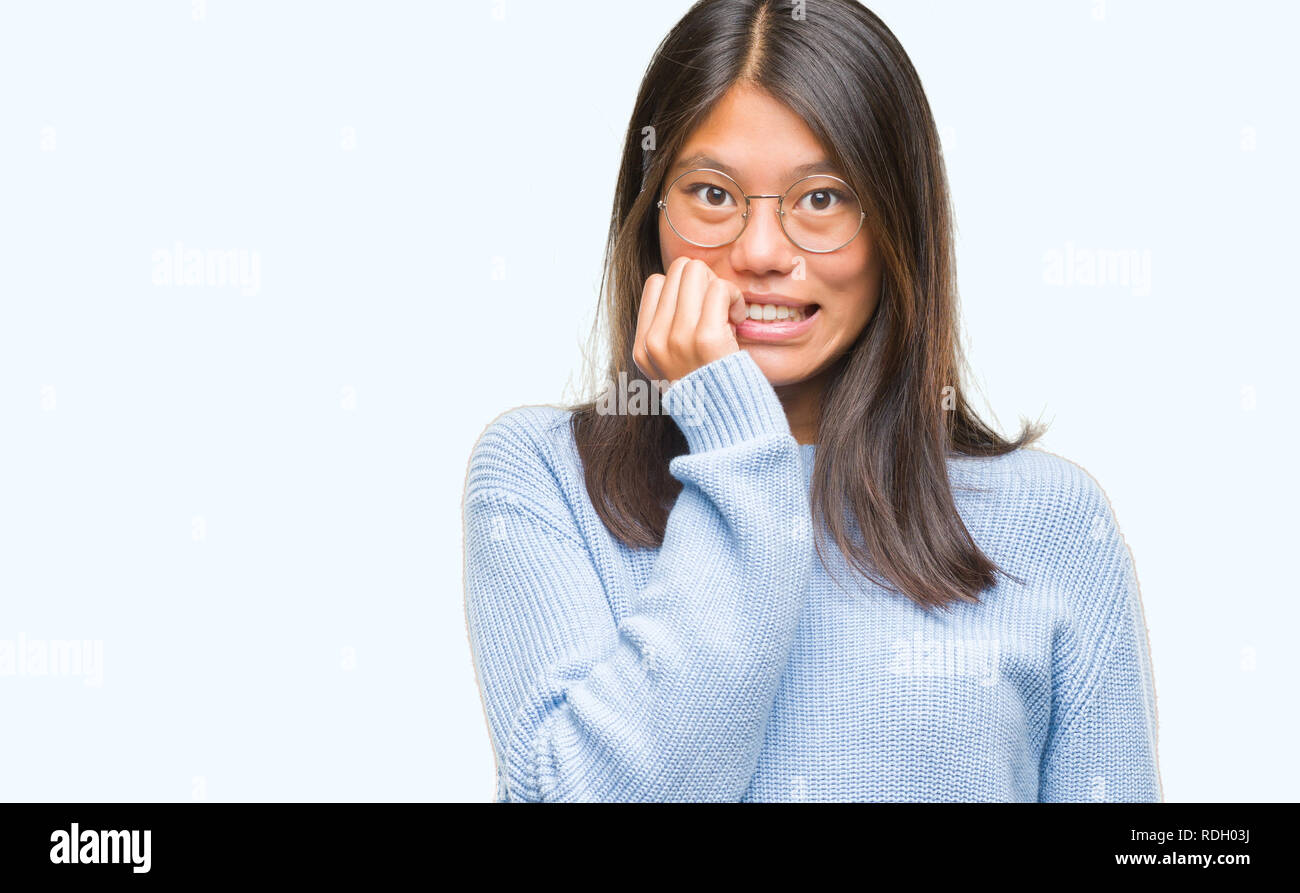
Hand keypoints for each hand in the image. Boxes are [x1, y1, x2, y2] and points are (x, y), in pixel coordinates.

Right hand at [634, 256, 748, 386]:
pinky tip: (739, 320)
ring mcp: (677, 340)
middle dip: (704, 283)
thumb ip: (672, 332)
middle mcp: (654, 342)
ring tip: (729, 316)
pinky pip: (719, 289)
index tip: (701, 315)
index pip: (655, 283)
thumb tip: (689, 285)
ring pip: (696, 271)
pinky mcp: (706, 340)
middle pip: (677, 270)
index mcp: (643, 347)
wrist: (730, 430)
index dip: (684, 290)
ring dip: (720, 288)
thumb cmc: (714, 393)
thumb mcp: (676, 367)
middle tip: (719, 312)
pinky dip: (735, 297)